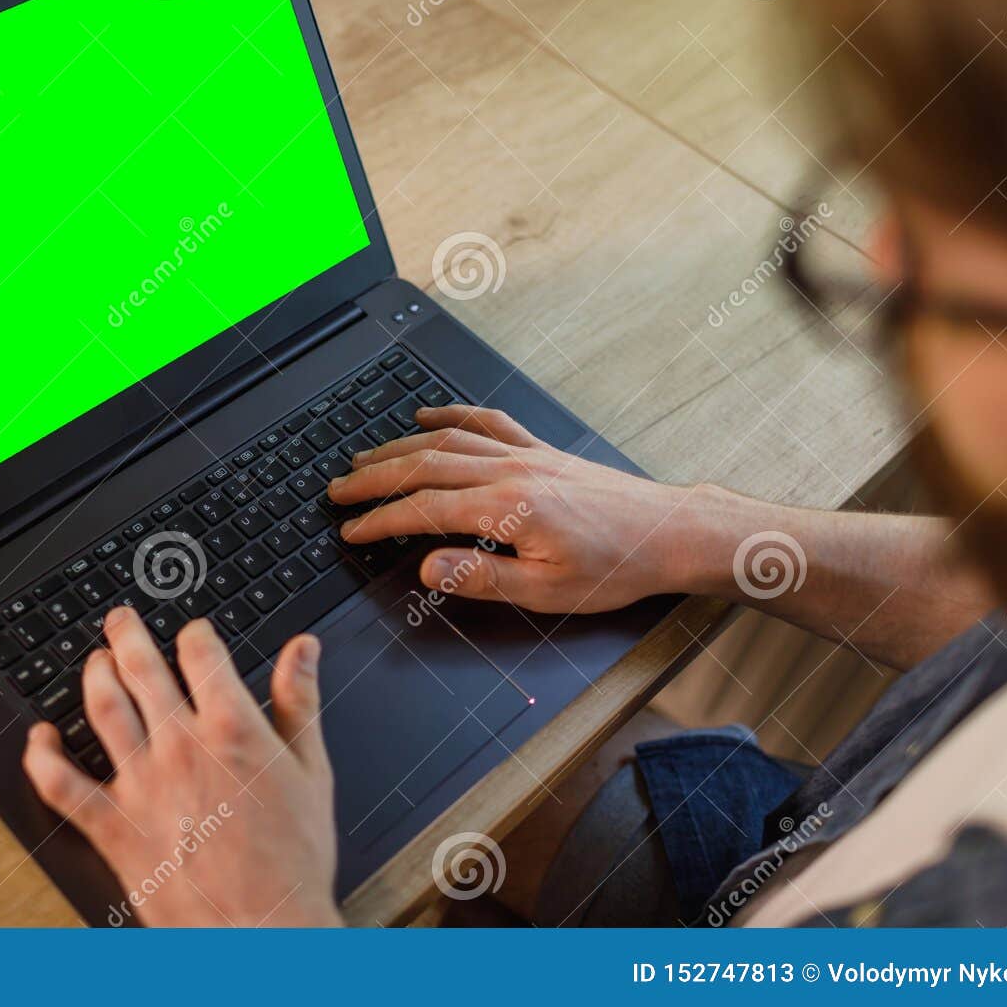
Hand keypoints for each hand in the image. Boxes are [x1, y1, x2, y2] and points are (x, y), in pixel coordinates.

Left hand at [22, 607, 341, 926]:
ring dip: (93, 673)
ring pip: (103, 708)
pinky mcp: (113, 825)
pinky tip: (41, 737)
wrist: (264, 928)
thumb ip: (300, 701)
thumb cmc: (292, 858)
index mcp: (232, 726)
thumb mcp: (313, 770)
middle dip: (127, 634)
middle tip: (120, 620)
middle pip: (141, 667)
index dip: (194, 632)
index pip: (200, 650)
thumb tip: (302, 649)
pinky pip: (62, 784)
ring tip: (94, 659)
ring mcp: (141, 784)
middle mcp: (180, 746)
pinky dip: (43, 755)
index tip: (193, 633)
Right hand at [329, 404, 707, 613]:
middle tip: (337, 489)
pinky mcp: (540, 450)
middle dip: (373, 477)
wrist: (669, 534)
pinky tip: (427, 415)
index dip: (380, 521)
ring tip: (363, 456)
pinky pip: (485, 423)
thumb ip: (483, 577)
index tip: (350, 531)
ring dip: (398, 446)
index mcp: (507, 508)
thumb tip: (428, 566)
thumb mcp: (549, 591)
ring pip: (446, 441)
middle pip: (423, 466)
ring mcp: (525, 455)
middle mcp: (510, 471)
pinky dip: (451, 416)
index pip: (424, 510)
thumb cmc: (616, 566)